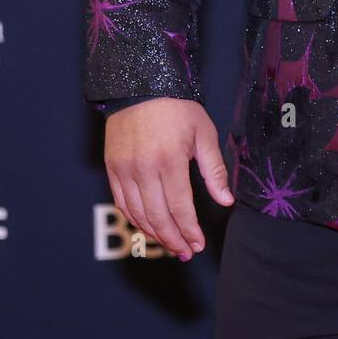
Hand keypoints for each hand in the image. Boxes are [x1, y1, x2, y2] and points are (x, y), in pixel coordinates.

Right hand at [104, 98, 234, 259]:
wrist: (141, 86)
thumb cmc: (178, 108)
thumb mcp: (204, 134)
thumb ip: (214, 171)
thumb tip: (226, 201)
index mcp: (169, 161)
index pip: (180, 208)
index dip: (190, 231)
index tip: (198, 245)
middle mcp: (143, 169)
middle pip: (157, 217)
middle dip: (173, 240)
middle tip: (186, 252)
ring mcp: (124, 170)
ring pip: (137, 214)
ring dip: (154, 234)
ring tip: (171, 244)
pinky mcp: (112, 168)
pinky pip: (121, 203)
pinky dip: (135, 219)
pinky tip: (148, 226)